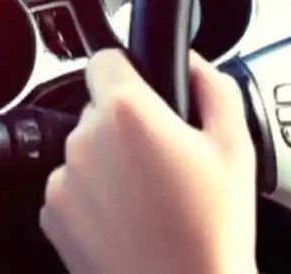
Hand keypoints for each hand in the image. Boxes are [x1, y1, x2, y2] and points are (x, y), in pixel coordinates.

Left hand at [40, 50, 256, 273]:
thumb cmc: (212, 231)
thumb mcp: (236, 146)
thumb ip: (213, 86)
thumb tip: (193, 63)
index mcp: (128, 114)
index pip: (106, 58)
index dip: (130, 69)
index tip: (148, 91)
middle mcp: (86, 142)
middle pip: (99, 107)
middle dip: (128, 123)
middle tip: (166, 159)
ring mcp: (64, 182)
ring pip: (87, 149)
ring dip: (111, 162)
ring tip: (152, 197)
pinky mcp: (53, 217)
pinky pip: (73, 188)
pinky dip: (96, 197)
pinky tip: (131, 219)